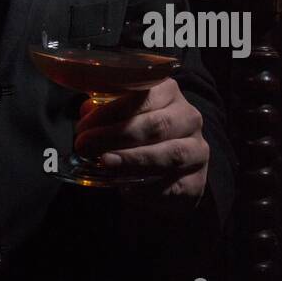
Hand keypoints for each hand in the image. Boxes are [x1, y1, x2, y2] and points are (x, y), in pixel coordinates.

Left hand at [73, 77, 209, 216]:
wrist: (165, 175)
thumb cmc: (139, 137)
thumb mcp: (121, 116)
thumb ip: (104, 110)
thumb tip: (86, 111)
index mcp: (169, 92)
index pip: (143, 96)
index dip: (111, 111)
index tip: (84, 126)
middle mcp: (188, 118)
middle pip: (156, 125)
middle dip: (116, 135)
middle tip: (86, 145)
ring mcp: (197, 151)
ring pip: (169, 154)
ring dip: (133, 159)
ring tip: (105, 162)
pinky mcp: (197, 182)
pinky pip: (173, 186)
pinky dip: (147, 188)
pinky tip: (125, 187)